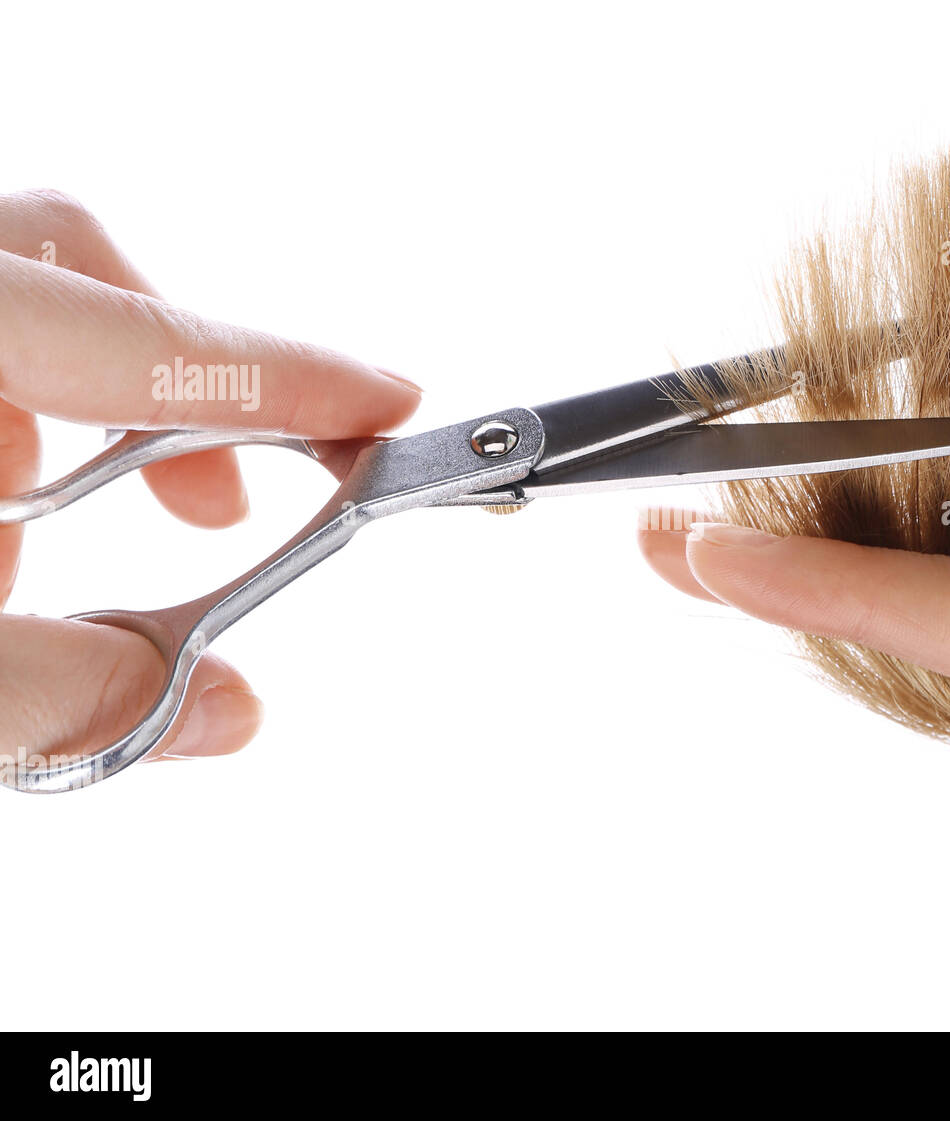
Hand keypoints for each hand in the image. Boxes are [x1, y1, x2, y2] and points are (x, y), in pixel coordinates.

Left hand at [0, 190, 420, 766]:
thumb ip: (77, 696)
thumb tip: (234, 713)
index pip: (151, 348)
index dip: (292, 378)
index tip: (388, 402)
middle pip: (71, 263)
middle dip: (172, 390)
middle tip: (219, 510)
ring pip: (13, 315)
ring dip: (47, 444)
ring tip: (21, 583)